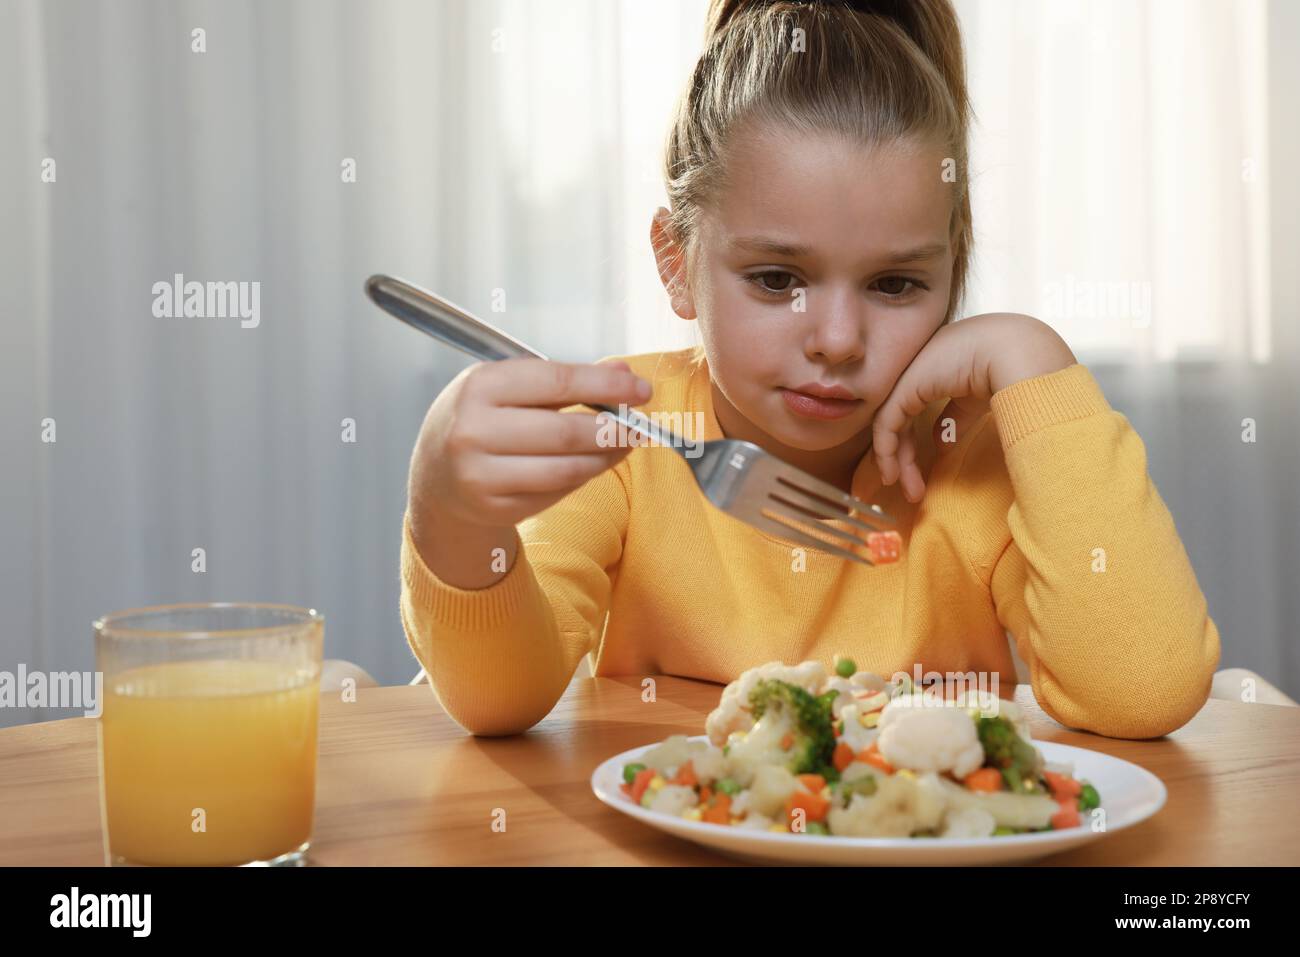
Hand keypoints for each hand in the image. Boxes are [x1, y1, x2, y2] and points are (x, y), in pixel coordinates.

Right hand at [410, 357, 652, 528]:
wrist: (435, 476)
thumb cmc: (480, 420)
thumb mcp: (509, 387)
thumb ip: (566, 379)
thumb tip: (624, 374)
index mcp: (479, 386)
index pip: (557, 381)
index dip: (606, 387)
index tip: (641, 390)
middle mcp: (474, 431)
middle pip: (566, 432)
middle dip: (614, 428)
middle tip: (639, 424)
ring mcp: (481, 475)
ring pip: (567, 469)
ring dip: (606, 457)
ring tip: (624, 444)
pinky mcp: (494, 508)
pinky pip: (556, 492)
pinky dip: (583, 477)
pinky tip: (593, 463)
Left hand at [871, 313, 1076, 502]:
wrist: (1017, 353)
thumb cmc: (1012, 368)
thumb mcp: (977, 397)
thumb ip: (956, 417)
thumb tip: (942, 444)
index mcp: (937, 362)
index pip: (913, 404)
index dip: (913, 439)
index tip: (920, 470)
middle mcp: (918, 364)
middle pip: (900, 416)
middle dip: (904, 456)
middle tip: (912, 489)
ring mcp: (909, 374)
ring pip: (890, 423)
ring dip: (896, 460)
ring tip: (910, 492)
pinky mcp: (904, 387)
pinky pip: (887, 425)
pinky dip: (887, 452)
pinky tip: (894, 474)